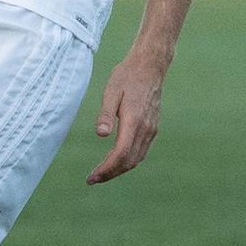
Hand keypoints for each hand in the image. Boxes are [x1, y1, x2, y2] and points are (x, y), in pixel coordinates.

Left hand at [87, 55, 165, 184]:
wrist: (150, 66)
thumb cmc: (127, 76)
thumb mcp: (111, 91)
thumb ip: (106, 114)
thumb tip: (101, 135)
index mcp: (134, 121)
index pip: (121, 154)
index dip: (106, 169)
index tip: (92, 177)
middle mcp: (145, 129)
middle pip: (129, 161)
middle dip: (110, 173)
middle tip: (92, 179)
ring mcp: (151, 129)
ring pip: (137, 159)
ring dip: (119, 169)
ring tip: (102, 173)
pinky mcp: (153, 128)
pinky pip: (141, 151)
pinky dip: (128, 160)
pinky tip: (116, 160)